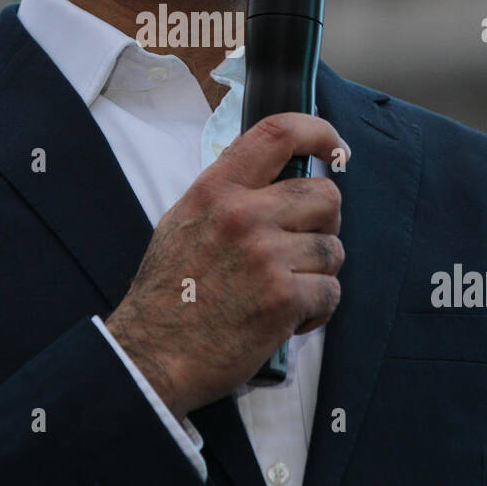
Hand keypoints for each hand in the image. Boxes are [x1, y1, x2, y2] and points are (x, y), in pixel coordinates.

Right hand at [105, 113, 347, 417]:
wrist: (152, 355)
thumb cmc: (167, 294)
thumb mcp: (182, 222)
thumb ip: (227, 196)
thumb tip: (275, 182)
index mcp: (215, 189)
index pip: (278, 134)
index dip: (317, 131)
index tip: (334, 145)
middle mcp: (243, 215)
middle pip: (325, 195)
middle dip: (325, 222)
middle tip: (303, 245)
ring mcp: (267, 256)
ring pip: (332, 248)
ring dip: (318, 272)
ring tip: (284, 289)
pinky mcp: (284, 298)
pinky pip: (330, 291)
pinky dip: (317, 309)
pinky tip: (287, 318)